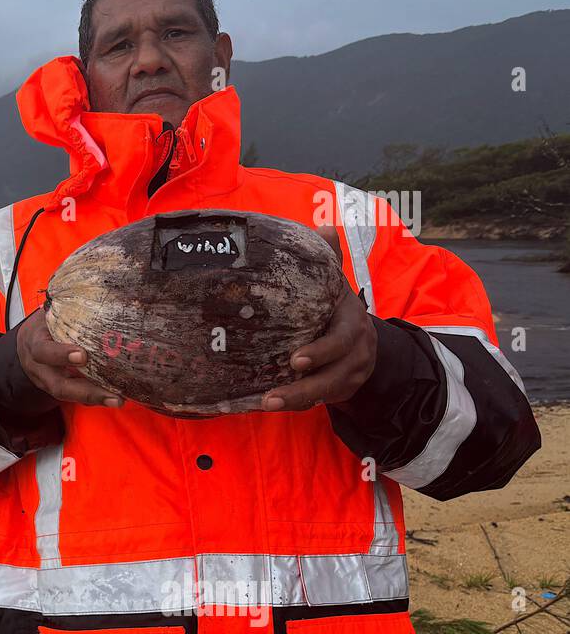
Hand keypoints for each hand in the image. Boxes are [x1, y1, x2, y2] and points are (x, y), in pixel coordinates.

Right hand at [16, 309, 123, 406]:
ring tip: (117, 399)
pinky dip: (94, 398)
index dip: (61, 355)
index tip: (82, 356)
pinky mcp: (58, 390)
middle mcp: (40, 368)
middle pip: (59, 386)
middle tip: (113, 394)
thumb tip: (106, 289)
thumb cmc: (43, 324)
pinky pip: (75, 397)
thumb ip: (67, 307)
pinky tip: (113, 396)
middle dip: (86, 391)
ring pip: (68, 395)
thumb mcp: (48, 313)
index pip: (44, 351)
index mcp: (35, 344)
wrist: (25, 345)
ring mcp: (48, 382)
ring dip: (94, 398)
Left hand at [261, 227, 376, 411]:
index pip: (343, 339)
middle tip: (271, 395)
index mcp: (353, 322)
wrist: (366, 339)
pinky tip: (267, 405)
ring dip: (295, 400)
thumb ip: (328, 260)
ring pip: (325, 392)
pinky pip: (319, 401)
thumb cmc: (337, 307)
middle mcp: (357, 351)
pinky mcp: (340, 390)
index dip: (322, 351)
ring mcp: (351, 374)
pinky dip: (296, 404)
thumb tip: (324, 228)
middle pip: (334, 374)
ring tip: (266, 404)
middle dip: (303, 387)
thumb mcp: (336, 284)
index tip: (295, 360)